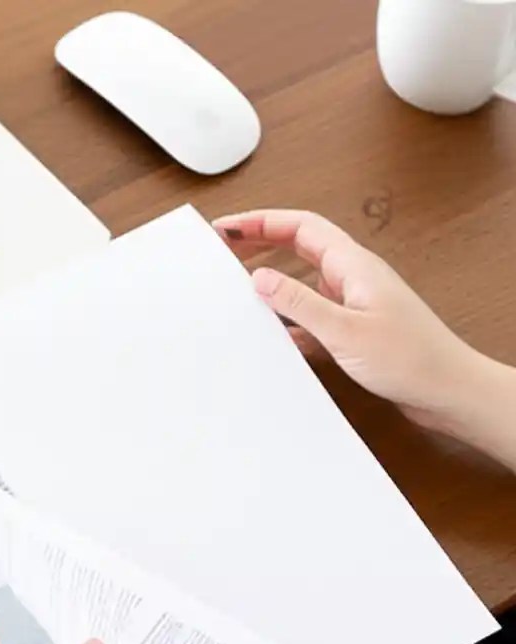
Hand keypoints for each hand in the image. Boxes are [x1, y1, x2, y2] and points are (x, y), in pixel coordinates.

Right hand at [212, 209, 515, 469]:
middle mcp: (354, 276)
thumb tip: (260, 277)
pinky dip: (288, 316)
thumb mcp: (344, 330)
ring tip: (239, 285)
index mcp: (354, 265)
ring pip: (304, 278)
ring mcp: (354, 301)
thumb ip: (298, 302)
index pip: (300, 225)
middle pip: (299, 244)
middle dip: (260, 240)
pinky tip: (273, 330)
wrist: (448, 392)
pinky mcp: (354, 327)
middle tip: (225, 247)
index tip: (227, 228)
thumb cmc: (412, 359)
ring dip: (272, 278)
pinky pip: (311, 312)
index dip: (260, 221)